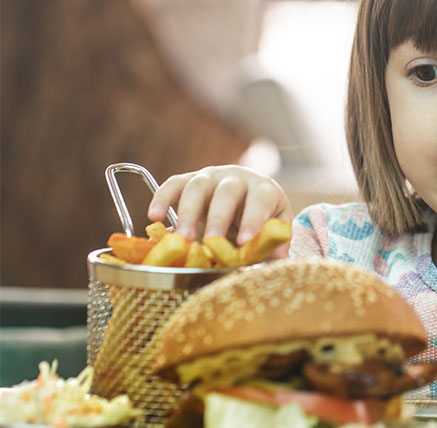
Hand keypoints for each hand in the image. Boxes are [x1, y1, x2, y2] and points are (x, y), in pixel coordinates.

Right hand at [147, 165, 291, 251]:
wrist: (245, 195)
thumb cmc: (262, 215)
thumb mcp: (274, 226)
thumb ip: (276, 244)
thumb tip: (280, 263)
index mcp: (263, 189)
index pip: (260, 200)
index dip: (253, 219)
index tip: (245, 242)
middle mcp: (237, 177)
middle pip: (227, 192)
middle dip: (218, 218)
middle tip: (212, 243)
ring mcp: (211, 175)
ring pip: (197, 187)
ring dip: (188, 213)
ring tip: (181, 239)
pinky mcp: (189, 179)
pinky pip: (173, 184)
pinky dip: (162, 198)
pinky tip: (153, 218)